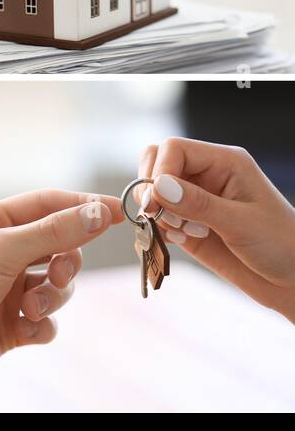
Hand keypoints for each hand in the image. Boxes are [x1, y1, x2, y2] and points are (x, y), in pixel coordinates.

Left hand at [0, 190, 121, 405]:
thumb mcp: (1, 250)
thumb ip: (54, 231)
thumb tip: (100, 211)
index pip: (46, 204)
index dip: (83, 206)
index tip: (121, 212)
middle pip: (59, 246)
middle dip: (66, 262)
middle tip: (57, 274)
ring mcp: (6, 289)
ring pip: (57, 285)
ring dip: (52, 297)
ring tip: (29, 308)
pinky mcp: (11, 324)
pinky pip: (47, 320)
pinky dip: (41, 324)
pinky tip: (20, 329)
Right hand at [139, 137, 294, 321]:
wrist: (291, 281)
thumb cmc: (281, 246)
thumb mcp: (242, 223)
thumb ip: (198, 204)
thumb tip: (158, 186)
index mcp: (226, 163)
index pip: (175, 149)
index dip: (159, 170)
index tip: (156, 202)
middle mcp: (207, 176)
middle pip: (157, 163)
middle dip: (151, 190)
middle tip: (159, 216)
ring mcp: (195, 200)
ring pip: (153, 192)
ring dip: (157, 213)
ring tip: (184, 232)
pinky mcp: (187, 224)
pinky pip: (158, 217)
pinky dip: (159, 229)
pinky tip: (183, 241)